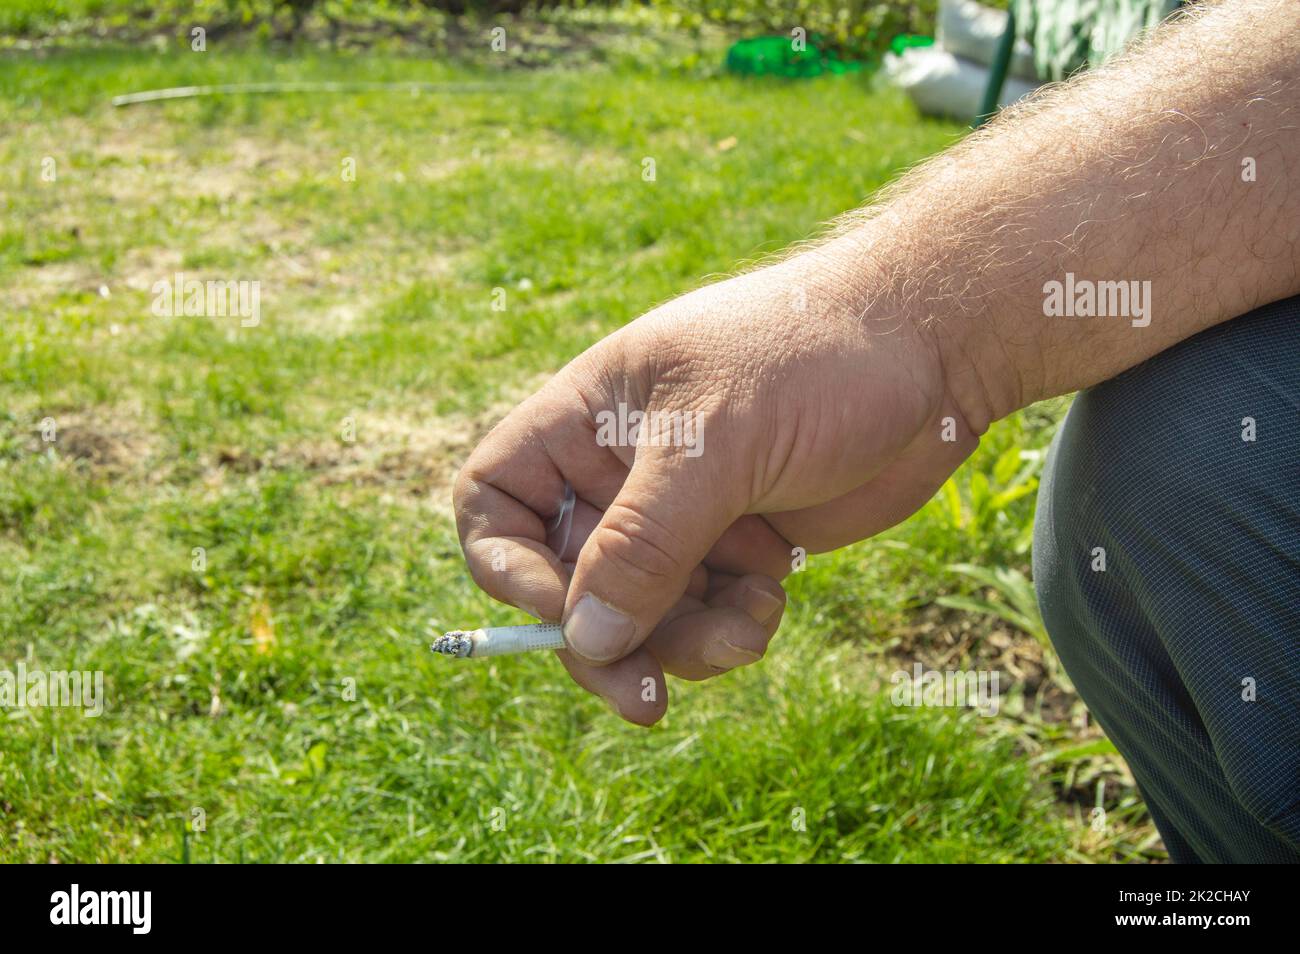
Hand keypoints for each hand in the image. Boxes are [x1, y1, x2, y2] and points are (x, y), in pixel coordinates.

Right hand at [453, 242, 980, 723]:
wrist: (936, 350)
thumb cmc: (814, 357)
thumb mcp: (716, 441)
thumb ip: (643, 542)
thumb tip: (580, 639)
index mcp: (587, 419)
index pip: (495, 500)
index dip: (504, 564)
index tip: (553, 607)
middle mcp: (623, 472)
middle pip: (568, 581)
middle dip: (603, 640)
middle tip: (641, 697)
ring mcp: (683, 514)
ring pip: (641, 615)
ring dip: (682, 642)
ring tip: (745, 630)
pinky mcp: (738, 546)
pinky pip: (702, 618)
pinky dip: (729, 629)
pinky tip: (772, 602)